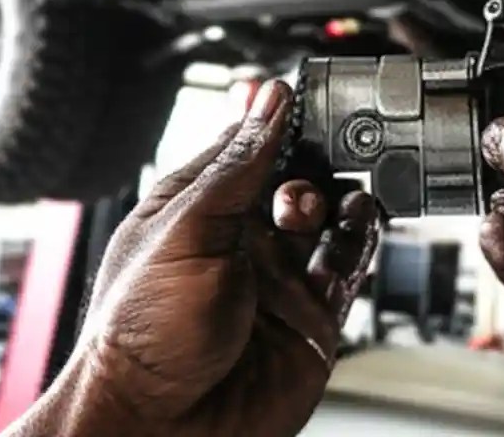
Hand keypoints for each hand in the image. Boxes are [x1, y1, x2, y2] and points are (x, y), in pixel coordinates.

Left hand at [9, 81, 378, 436]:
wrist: (160, 431)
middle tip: (316, 165)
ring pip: (331, 216)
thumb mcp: (186, 231)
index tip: (308, 100)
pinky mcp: (312, 315)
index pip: (248, 143)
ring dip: (338, 197)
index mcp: (195, 207)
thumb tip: (267, 100)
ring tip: (322, 206)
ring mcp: (278, 277)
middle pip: (297, 175)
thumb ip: (237, 166)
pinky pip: (351, 264)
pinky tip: (358, 224)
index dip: (279, 120)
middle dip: (314, 161)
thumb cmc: (140, 338)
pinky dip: (364, 239)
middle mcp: (239, 239)